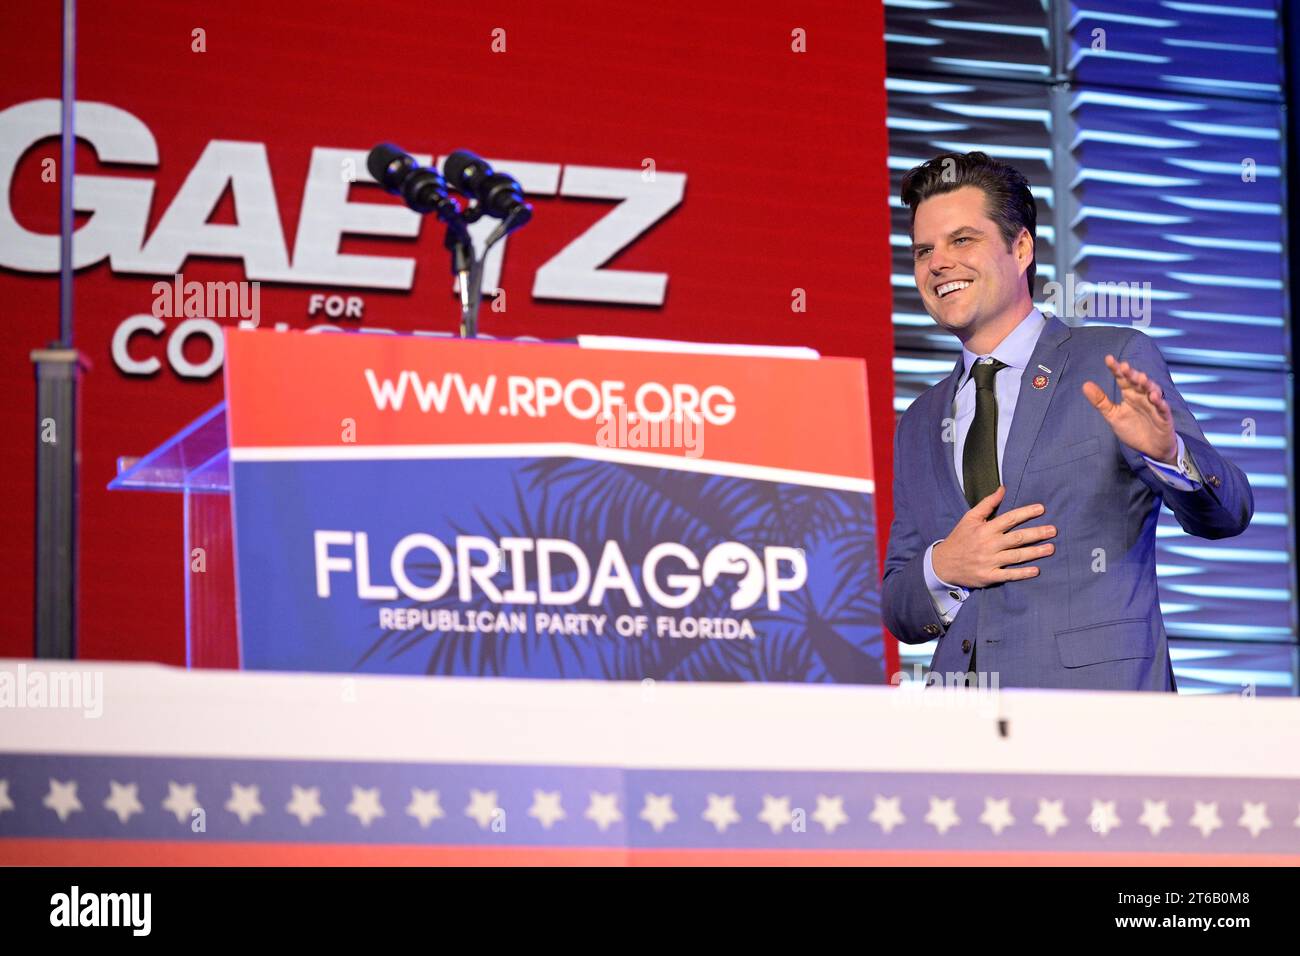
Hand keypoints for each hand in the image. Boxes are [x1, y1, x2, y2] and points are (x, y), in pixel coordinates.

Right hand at [931, 486, 1055, 588]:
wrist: (942, 564)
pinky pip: (1008, 575)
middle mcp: (988, 544)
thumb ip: (987, 504)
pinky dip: (1022, 573)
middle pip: (1017, 538)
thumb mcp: (969, 518)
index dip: (1026, 513)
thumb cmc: (959, 538)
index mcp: (984, 529)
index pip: (1009, 518)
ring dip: (1035, 552)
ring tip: (1051, 548)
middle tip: (1053, 530)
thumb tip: (1003, 489)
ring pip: (1016, 556)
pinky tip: (1036, 571)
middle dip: (1037, 533)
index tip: (1042, 509)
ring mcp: (989, 561)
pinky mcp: (988, 576)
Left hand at [1082, 354, 1177, 463]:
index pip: (1122, 379)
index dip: (1116, 369)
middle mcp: (1142, 396)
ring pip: (1153, 391)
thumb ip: (1100, 401)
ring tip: (1141, 378)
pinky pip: (1163, 408)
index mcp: (1129, 394)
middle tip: (1125, 367)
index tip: (1108, 359)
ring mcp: (1154, 406)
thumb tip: (1085, 384)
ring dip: (1148, 384)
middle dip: (1132, 374)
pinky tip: (1155, 398)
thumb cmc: (1133, 429)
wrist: (1151, 449)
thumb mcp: (1113, 415)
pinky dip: (1160, 403)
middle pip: (1138, 382)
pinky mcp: (1164, 417)